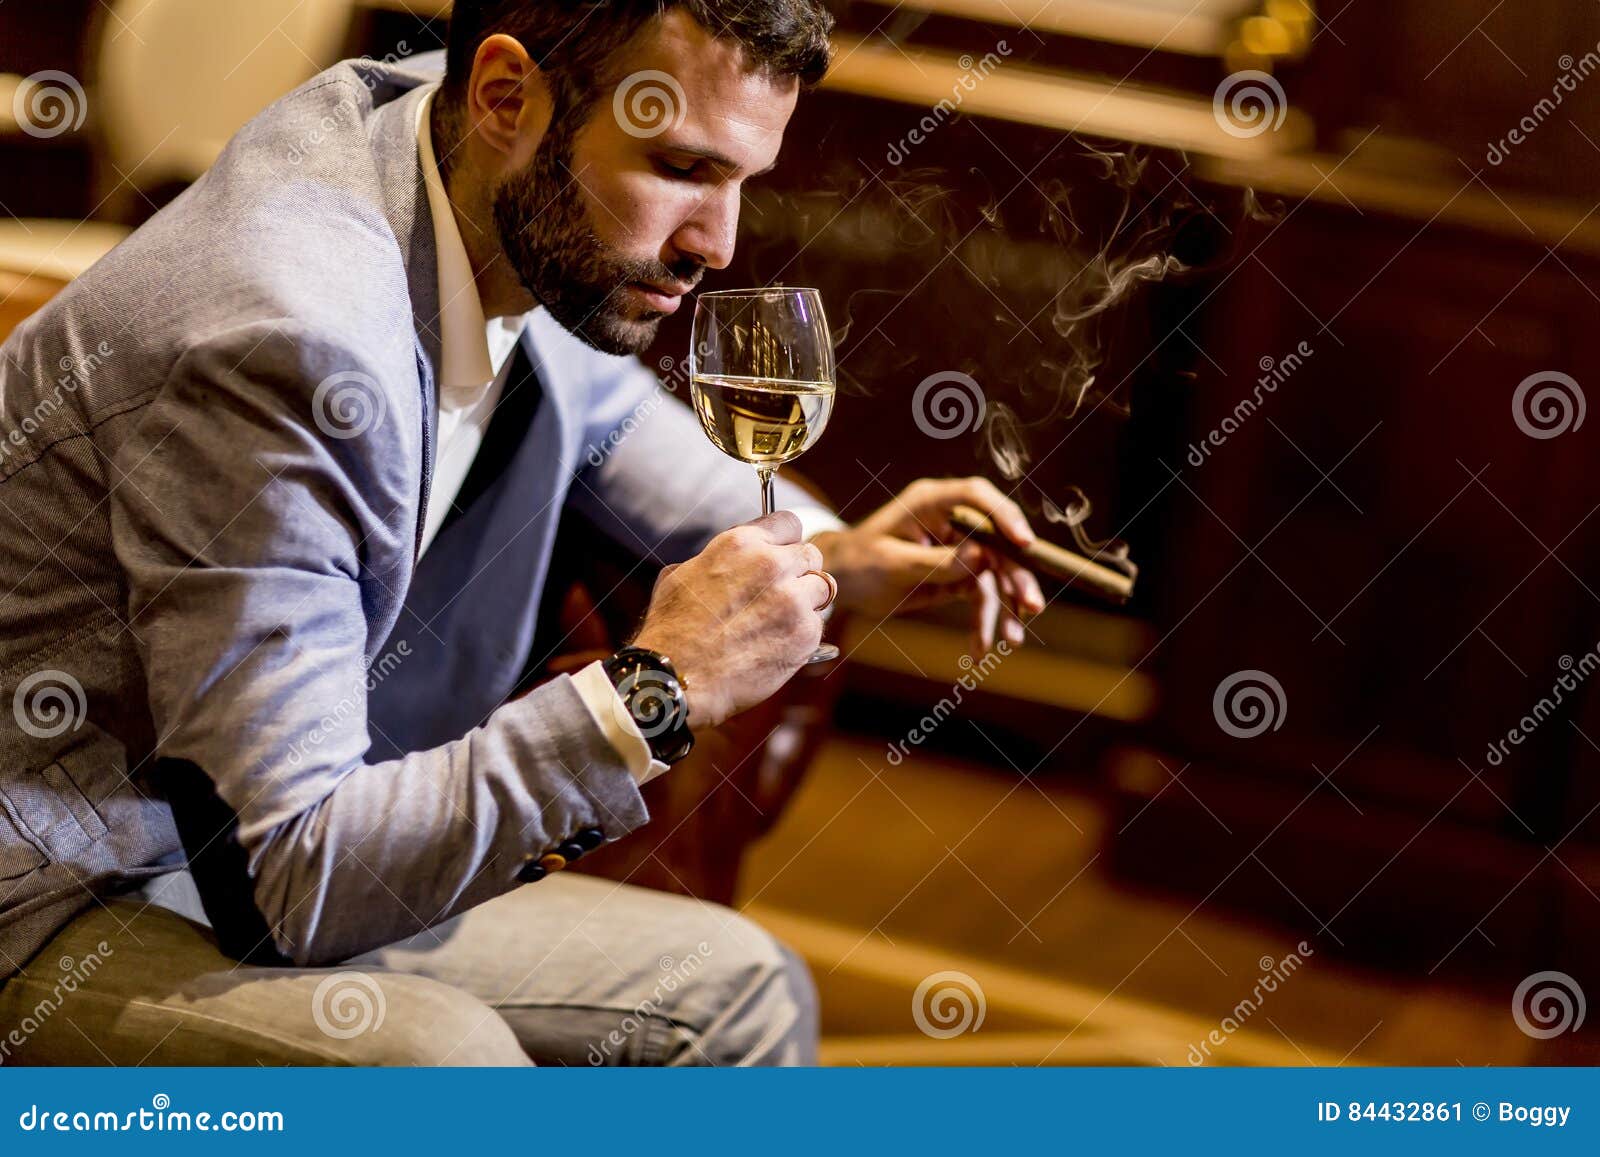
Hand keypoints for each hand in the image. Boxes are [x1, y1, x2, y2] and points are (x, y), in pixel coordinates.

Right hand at [632, 511, 829, 727]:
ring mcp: (793, 599)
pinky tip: (777, 644)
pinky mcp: (806, 633)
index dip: (784, 542)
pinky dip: (803, 633)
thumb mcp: (682, 575)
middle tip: (781, 593)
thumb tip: (731, 562)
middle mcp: (772, 565)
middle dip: (799, 572)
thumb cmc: (672, 630)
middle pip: (811, 554)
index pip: (788, 523)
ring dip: (807, 601)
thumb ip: (718, 560)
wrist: (678, 678)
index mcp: (741, 544)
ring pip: (822, 587)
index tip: (779, 556)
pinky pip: (818, 624)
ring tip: (780, 620)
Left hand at [812, 476, 1045, 655]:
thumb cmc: (858, 562)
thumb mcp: (893, 564)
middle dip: (1015, 576)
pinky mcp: (958, 575)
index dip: (1005, 515)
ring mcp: (958, 548)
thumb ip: (938, 562)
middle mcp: (951, 521)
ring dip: (1005, 609)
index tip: (1024, 543)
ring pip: (994, 575)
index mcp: (930, 502)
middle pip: (996, 543)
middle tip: (1031, 606)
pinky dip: (983, 623)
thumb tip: (984, 557)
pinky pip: (980, 597)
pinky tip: (980, 649)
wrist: (840, 582)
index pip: (976, 497)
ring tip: (1012, 641)